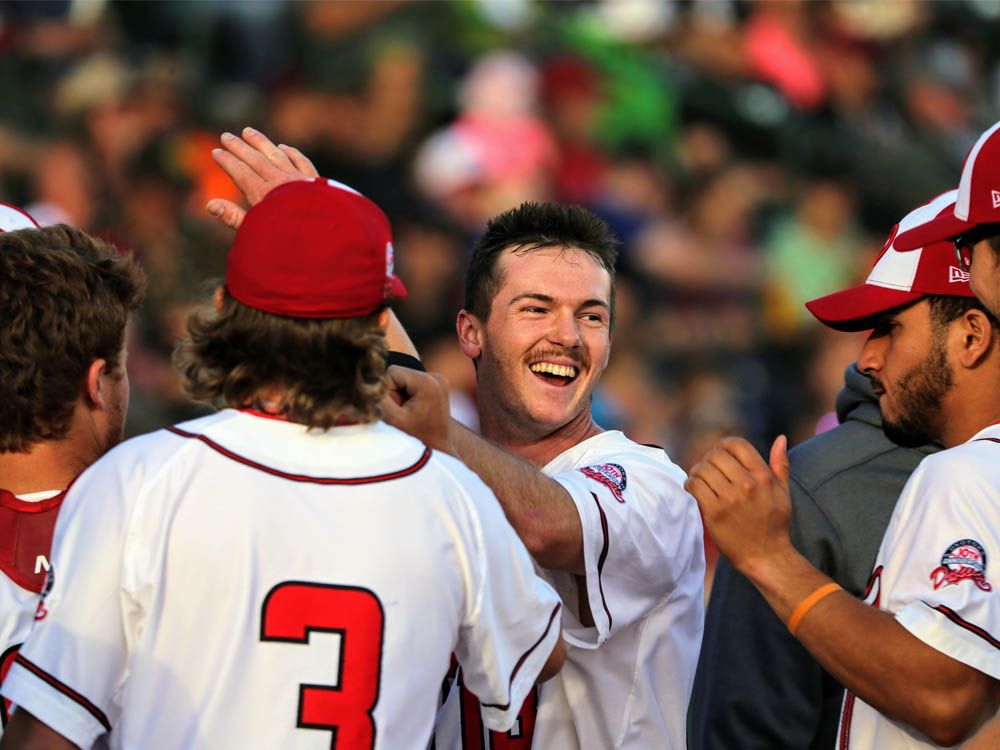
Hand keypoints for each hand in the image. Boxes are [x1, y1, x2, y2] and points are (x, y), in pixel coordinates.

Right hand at [206, 127, 318, 229]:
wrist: (323, 239)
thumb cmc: (286, 242)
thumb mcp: (256, 232)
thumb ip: (234, 217)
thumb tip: (210, 204)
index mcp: (262, 195)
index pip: (241, 172)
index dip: (227, 161)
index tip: (216, 152)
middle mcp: (280, 182)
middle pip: (256, 159)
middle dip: (239, 147)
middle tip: (226, 136)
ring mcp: (298, 179)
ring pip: (277, 155)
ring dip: (262, 143)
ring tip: (248, 132)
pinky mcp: (315, 182)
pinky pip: (301, 162)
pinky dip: (291, 153)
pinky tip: (283, 148)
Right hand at [381, 365, 453, 454]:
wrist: (438, 447)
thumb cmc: (416, 438)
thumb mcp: (393, 419)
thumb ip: (378, 398)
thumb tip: (366, 382)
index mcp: (428, 382)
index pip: (392, 372)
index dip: (387, 391)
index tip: (397, 409)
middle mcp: (436, 377)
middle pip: (398, 374)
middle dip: (394, 393)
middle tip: (403, 412)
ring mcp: (438, 379)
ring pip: (403, 378)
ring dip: (400, 395)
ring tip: (409, 412)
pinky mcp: (436, 384)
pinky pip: (411, 382)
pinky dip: (407, 395)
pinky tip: (414, 409)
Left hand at [684, 436, 793, 574]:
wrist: (766, 556)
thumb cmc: (775, 524)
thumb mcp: (784, 492)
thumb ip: (780, 464)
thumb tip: (781, 438)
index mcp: (763, 476)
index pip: (736, 444)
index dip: (724, 446)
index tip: (720, 454)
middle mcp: (747, 484)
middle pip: (716, 455)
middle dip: (709, 459)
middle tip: (708, 468)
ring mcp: (730, 499)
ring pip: (703, 469)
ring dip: (697, 471)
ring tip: (700, 478)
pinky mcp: (715, 513)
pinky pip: (695, 486)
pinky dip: (690, 484)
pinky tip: (693, 488)